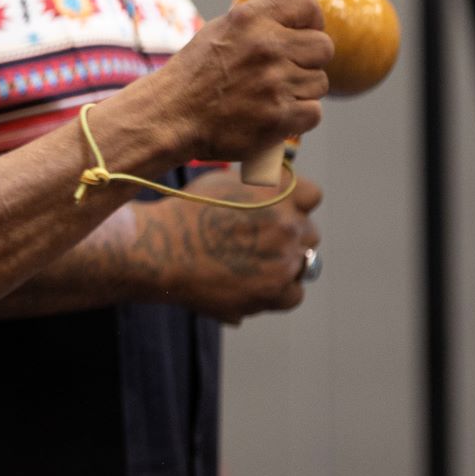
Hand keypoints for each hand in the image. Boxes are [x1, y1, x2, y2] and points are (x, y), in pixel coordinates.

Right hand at [139, 172, 322, 324]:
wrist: (161, 250)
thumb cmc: (185, 212)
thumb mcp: (224, 182)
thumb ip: (259, 186)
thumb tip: (278, 189)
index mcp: (280, 192)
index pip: (313, 196)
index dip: (296, 205)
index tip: (280, 212)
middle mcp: (288, 224)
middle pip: (309, 233)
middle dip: (289, 237)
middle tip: (259, 243)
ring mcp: (283, 260)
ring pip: (303, 264)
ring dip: (284, 264)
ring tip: (252, 265)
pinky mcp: (274, 291)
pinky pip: (294, 294)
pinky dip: (278, 292)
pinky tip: (254, 285)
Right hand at [147, 0, 333, 162]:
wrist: (169, 117)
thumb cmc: (193, 76)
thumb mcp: (219, 32)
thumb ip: (259, 23)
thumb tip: (297, 21)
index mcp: (250, 19)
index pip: (307, 4)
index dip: (311, 21)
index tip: (302, 33)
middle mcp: (266, 47)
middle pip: (323, 47)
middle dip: (309, 60)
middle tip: (284, 70)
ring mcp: (275, 83)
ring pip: (319, 83)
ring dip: (299, 91)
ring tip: (267, 95)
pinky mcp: (279, 117)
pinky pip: (313, 112)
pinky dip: (296, 117)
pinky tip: (271, 114)